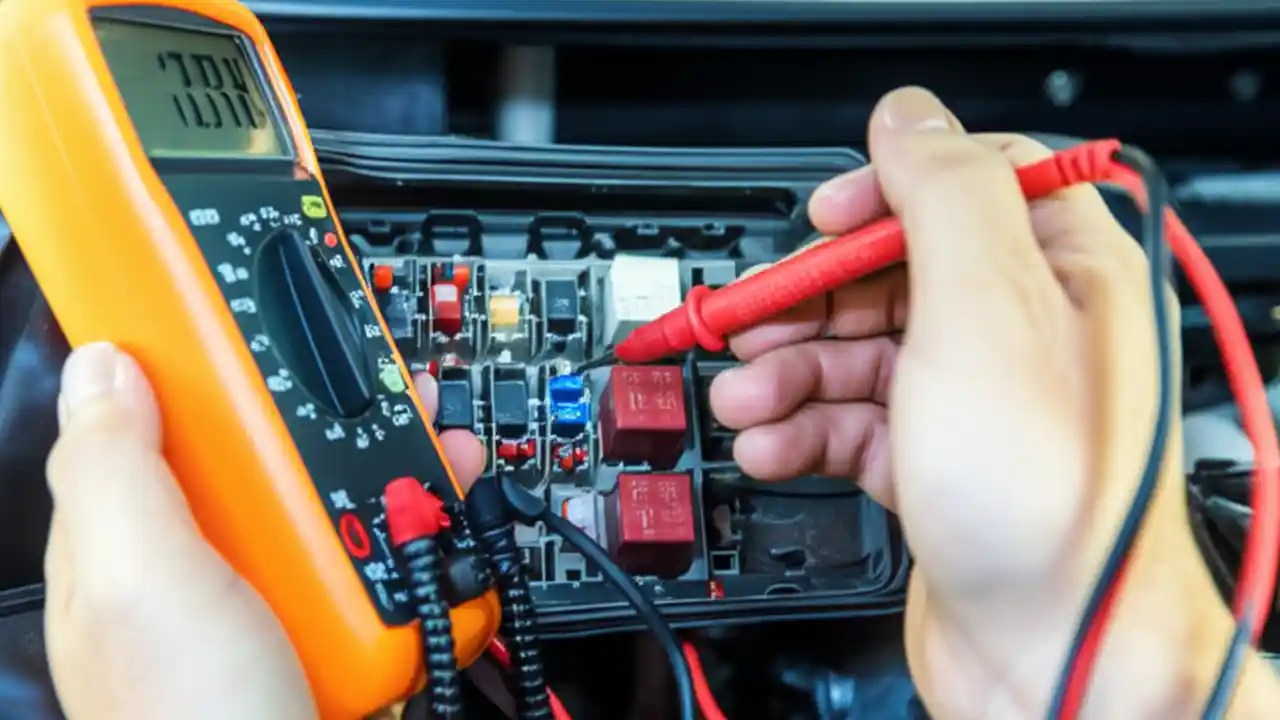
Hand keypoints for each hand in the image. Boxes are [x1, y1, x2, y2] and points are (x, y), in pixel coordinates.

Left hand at [43, 341, 483, 719]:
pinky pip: (376, 540)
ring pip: (326, 482)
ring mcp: (268, 589)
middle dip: (314, 392)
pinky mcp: (332, 617)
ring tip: (430, 433)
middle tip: (357, 358)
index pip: (146, 406)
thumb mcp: (140, 587)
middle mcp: (198, 557)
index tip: (223, 274)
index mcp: (129, 537)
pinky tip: (443, 500)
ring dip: (386, 450)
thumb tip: (106, 362)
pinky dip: (420, 515)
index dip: (182, 338)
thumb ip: (116, 470)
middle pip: (254, 435)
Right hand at [710, 87, 1277, 716]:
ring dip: (787, 375)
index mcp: (1059, 272)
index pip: (961, 188)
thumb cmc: (1050, 500)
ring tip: (743, 403)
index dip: (881, 196)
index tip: (821, 223)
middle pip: (887, 277)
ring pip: (858, 357)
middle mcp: (1019, 334)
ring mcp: (972, 405)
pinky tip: (771, 446)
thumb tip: (904, 117)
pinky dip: (802, 432)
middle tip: (746, 328)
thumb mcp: (985, 313)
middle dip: (806, 305)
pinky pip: (851, 425)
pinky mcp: (934, 467)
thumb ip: (942, 197)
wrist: (1057, 656)